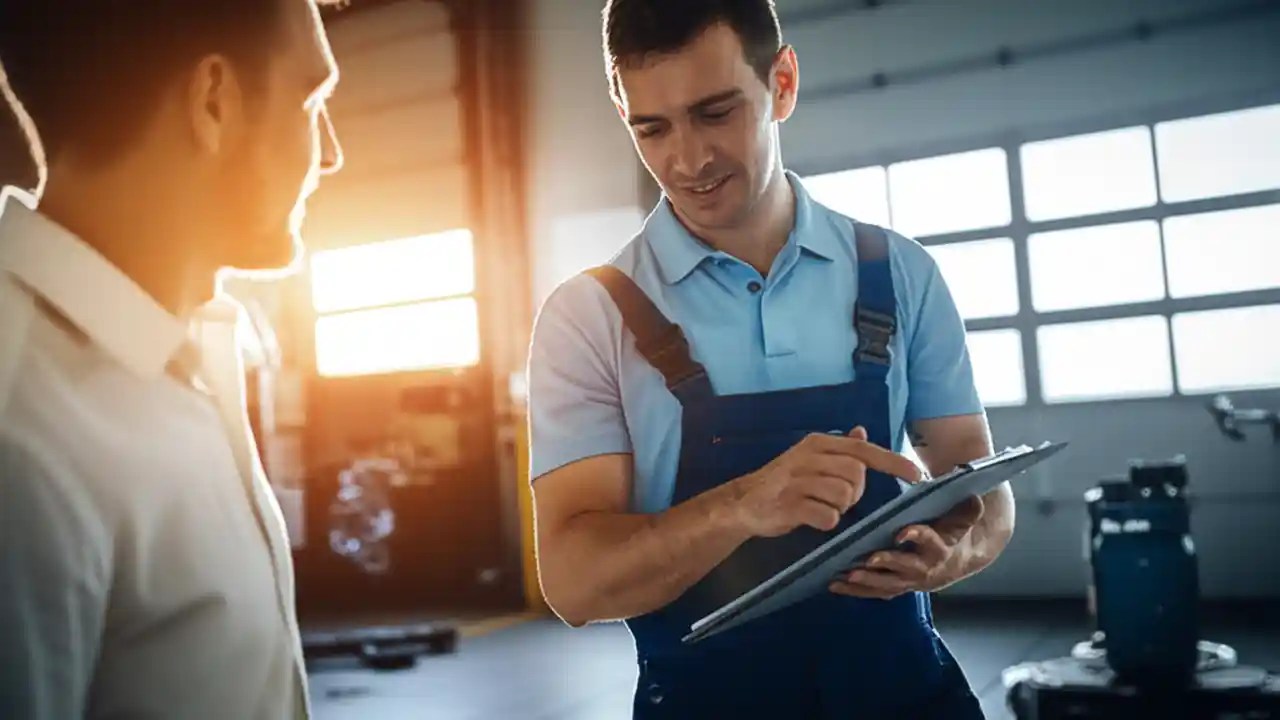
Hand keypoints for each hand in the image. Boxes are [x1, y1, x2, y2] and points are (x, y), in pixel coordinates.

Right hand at [732, 426, 924, 537]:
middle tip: (835, 499)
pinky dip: (826, 521)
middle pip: (857, 474)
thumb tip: (862, 431)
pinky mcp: (789, 503)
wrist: (743, 502)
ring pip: (844, 495)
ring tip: (821, 507)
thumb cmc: (783, 482)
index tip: (917, 475)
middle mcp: (808, 456)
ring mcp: (797, 479)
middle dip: (855, 492)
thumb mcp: (811, 460)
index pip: (863, 449)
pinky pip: (827, 515)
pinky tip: (812, 518)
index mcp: (818, 443)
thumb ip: (840, 449)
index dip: (893, 462)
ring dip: (839, 508)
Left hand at [829, 494, 984, 598]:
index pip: (930, 541)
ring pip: (887, 584)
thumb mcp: (962, 519)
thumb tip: (972, 492)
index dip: (918, 536)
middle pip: (905, 568)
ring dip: (866, 581)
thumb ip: (967, 509)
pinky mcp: (896, 587)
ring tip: (844, 575)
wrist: (958, 561)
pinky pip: (875, 592)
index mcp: (941, 548)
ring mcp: (908, 581)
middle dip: (887, 564)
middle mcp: (924, 568)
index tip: (903, 531)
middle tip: (867, 559)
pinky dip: (855, 590)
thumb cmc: (953, 533)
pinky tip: (835, 585)